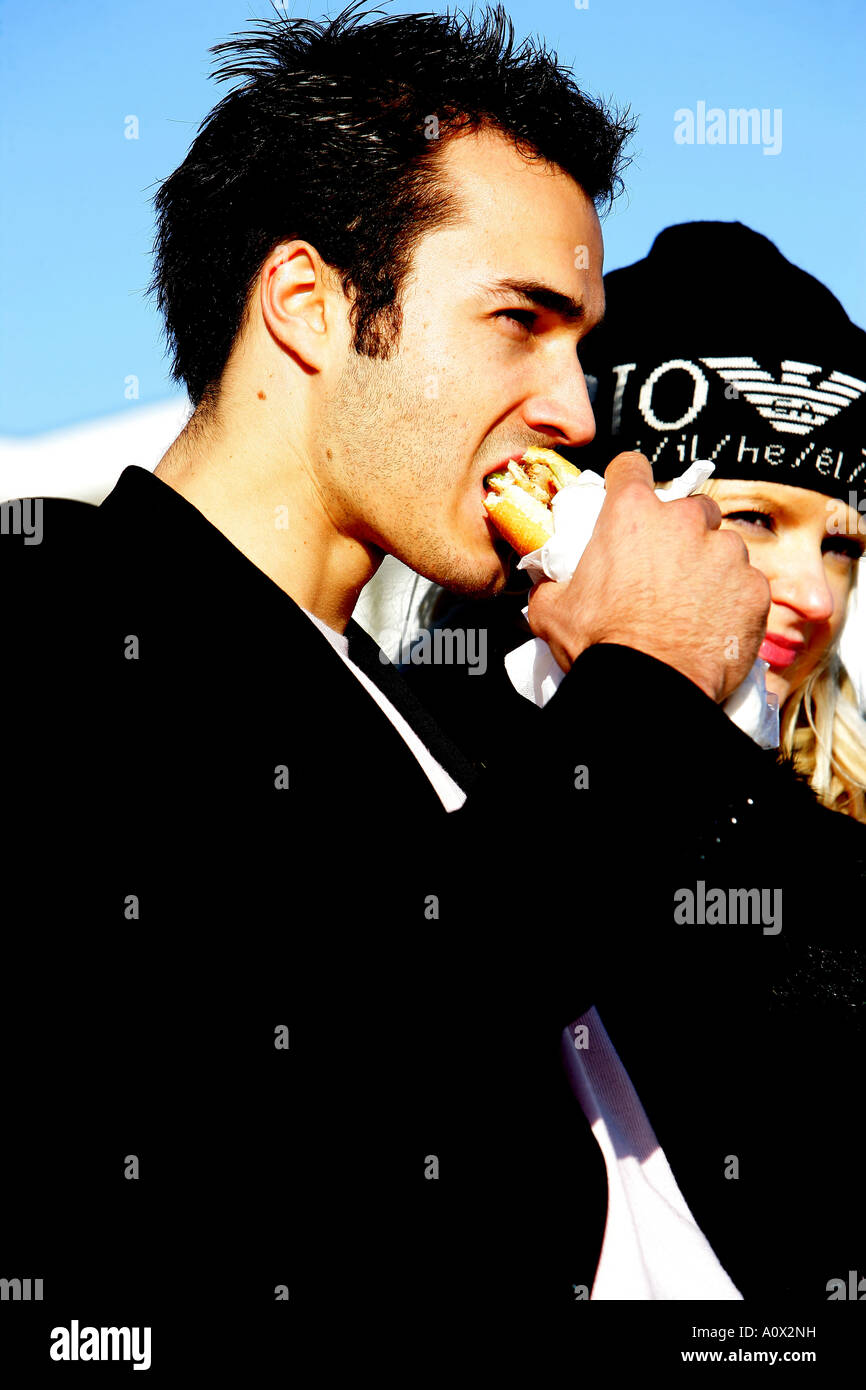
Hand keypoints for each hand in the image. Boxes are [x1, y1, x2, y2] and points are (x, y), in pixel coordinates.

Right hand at [527, 451, 769, 701]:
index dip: (628, 481)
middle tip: (662, 569)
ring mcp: (726, 552)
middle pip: (688, 507)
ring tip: (690, 604)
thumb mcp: (553, 611)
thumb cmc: (603, 647)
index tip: (629, 497)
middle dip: (679, 532)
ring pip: (722, 545)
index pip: (631, 467)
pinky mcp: (755, 587)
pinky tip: (714, 626)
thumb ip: (551, 585)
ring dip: (709, 566)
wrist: (651, 690)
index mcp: (631, 514)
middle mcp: (684, 521)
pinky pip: (746, 584)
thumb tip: (547, 585)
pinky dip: (733, 600)